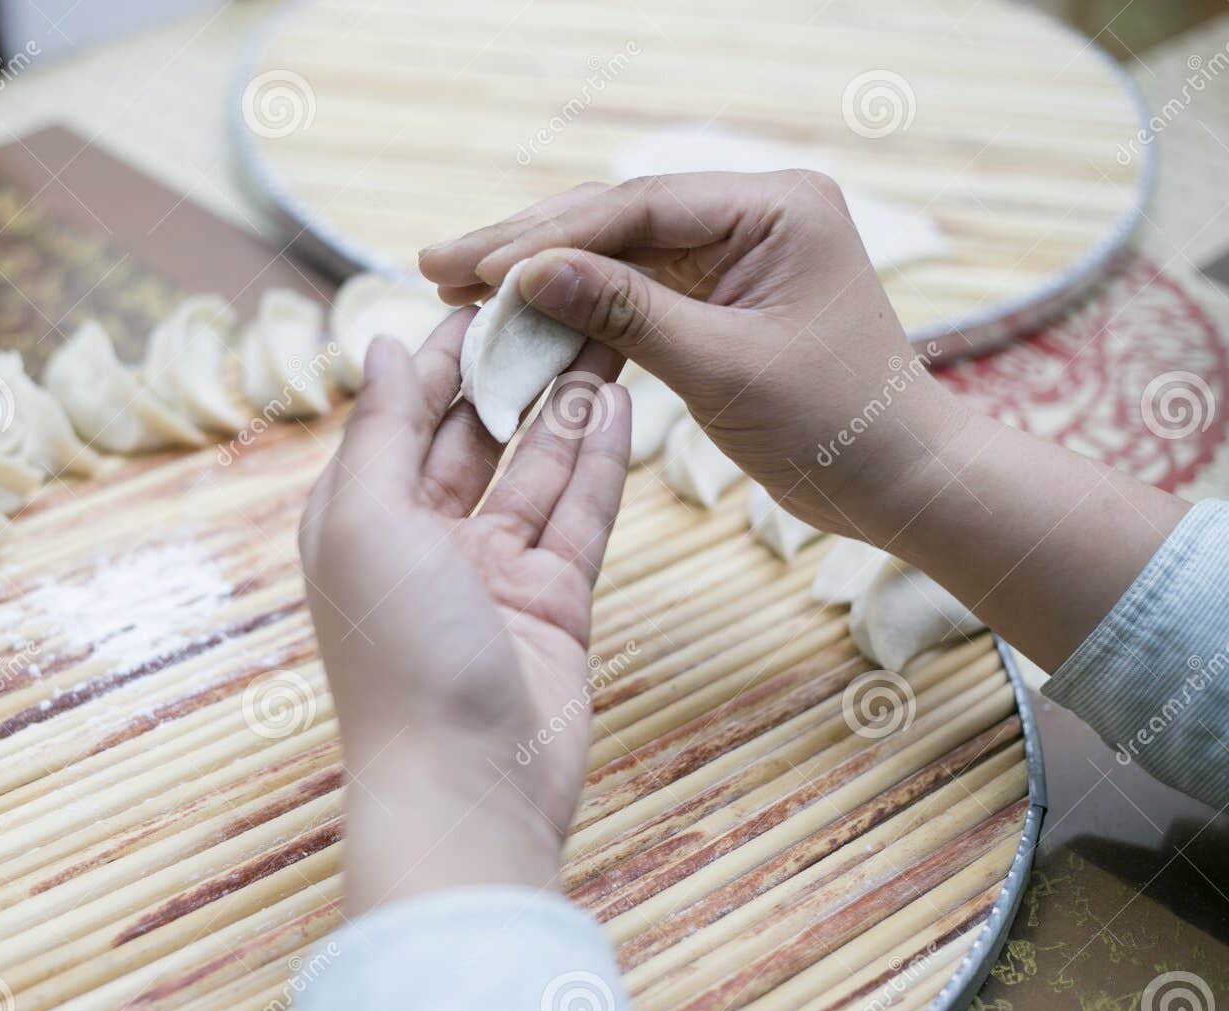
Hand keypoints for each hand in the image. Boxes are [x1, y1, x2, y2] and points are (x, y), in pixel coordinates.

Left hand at [299, 312, 630, 915]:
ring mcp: (495, 573)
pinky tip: (622, 403)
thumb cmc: (399, 656)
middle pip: (477, 434)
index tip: (491, 285)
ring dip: (567, 403)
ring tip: (609, 330)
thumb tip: (377, 345)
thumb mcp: (367, 523)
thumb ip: (380, 431)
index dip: (446, 349)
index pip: (407, 412)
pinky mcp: (556, 603)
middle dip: (516, 367)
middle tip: (566, 296)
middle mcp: (427, 539)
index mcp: (363, 518)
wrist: (467, 786)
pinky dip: (601, 462)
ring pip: (537, 469)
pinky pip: (582, 517)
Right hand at [418, 171, 966, 542]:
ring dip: (541, 271)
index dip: (548, 238)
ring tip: (455, 283)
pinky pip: (634, 289)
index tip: (475, 268)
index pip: (639, 209)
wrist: (898, 479)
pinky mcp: (722, 293)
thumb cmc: (834, 426)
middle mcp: (756, 213)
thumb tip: (530, 272)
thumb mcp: (723, 367)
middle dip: (527, 243)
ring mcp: (737, 251)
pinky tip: (518, 310)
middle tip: (436, 261)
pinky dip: (576, 305)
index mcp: (776, 206)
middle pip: (618, 218)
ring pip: (617, 251)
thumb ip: (626, 313)